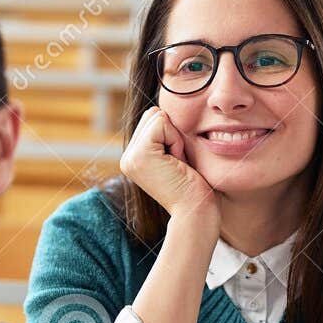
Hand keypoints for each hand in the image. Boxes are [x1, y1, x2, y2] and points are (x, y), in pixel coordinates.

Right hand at [119, 106, 218, 224]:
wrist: (196, 212)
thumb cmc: (195, 187)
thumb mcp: (176, 157)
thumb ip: (165, 137)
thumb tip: (165, 109)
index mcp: (134, 157)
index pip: (152, 119)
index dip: (172, 134)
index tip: (178, 162)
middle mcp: (127, 157)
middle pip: (153, 114)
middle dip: (173, 133)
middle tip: (178, 163)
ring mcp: (130, 157)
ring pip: (157, 116)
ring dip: (175, 137)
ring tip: (177, 164)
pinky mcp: (140, 155)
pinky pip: (162, 124)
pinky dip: (176, 140)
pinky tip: (177, 163)